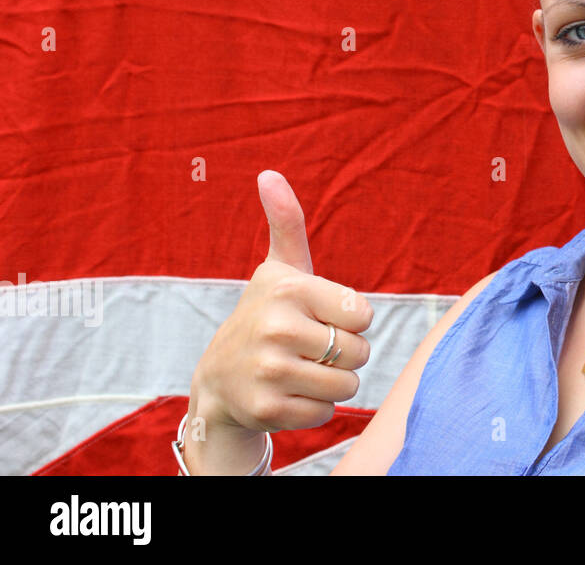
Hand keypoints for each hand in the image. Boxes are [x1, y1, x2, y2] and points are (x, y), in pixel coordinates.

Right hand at [189, 171, 374, 434]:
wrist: (218, 379)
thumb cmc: (267, 316)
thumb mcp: (280, 270)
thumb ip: (286, 223)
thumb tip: (268, 174)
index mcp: (289, 288)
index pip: (363, 314)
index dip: (350, 321)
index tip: (320, 318)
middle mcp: (275, 327)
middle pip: (360, 351)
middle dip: (344, 355)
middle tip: (310, 348)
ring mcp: (269, 370)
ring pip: (348, 385)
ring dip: (333, 383)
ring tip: (301, 370)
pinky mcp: (266, 408)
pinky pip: (326, 412)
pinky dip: (315, 408)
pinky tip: (288, 394)